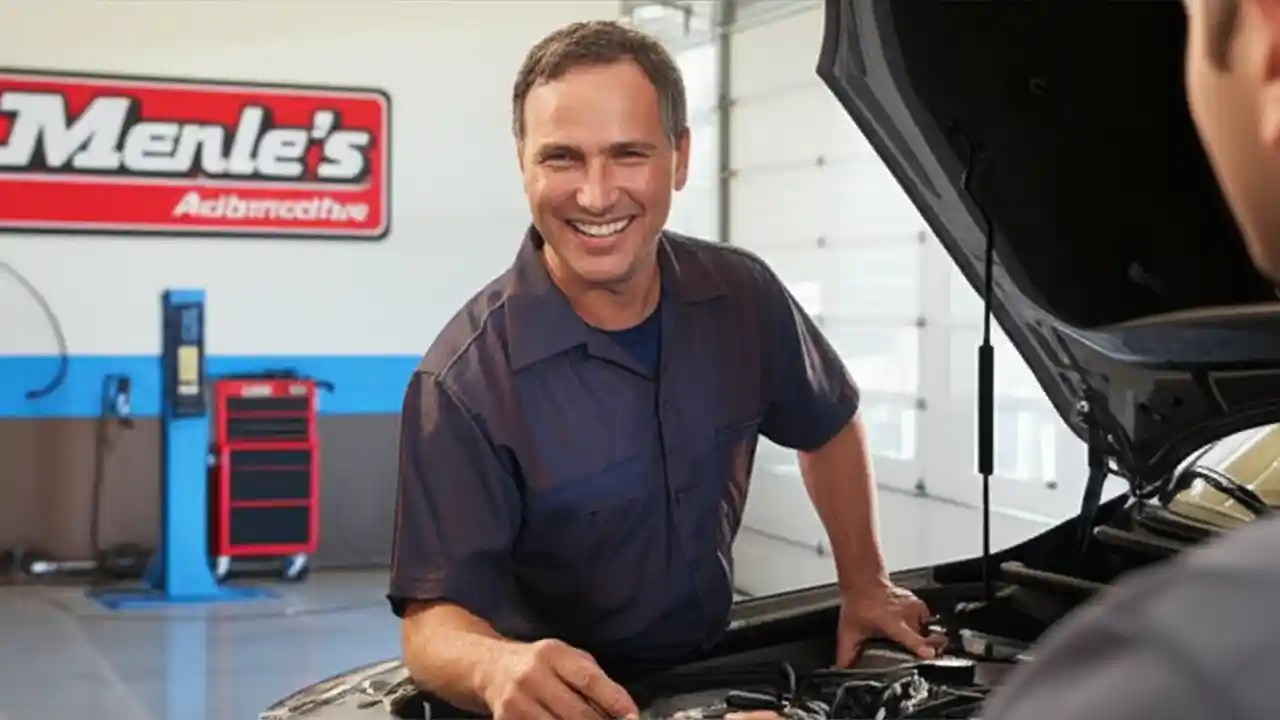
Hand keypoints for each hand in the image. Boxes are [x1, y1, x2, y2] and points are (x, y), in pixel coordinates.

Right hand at [480, 638, 639, 719]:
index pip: (588, 680)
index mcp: (553, 654)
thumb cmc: (540, 664)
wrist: (490, 667)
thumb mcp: (567, 658)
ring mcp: (517, 702)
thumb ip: (594, 680)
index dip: (614, 701)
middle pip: (577, 713)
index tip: (633, 717)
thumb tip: (625, 712)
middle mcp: (532, 676)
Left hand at [835, 580, 946, 665]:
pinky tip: (906, 625)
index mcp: (891, 621)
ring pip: (926, 631)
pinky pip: (925, 621)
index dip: (920, 646)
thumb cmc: (858, 605)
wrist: (864, 582)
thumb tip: (843, 670)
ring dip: (919, 637)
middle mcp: (905, 613)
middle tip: (911, 652)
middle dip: (921, 648)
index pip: (909, 636)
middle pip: (923, 638)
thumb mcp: (849, 632)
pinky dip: (919, 626)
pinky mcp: (919, 604)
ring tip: (904, 634)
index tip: (929, 654)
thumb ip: (846, 654)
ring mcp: (914, 607)